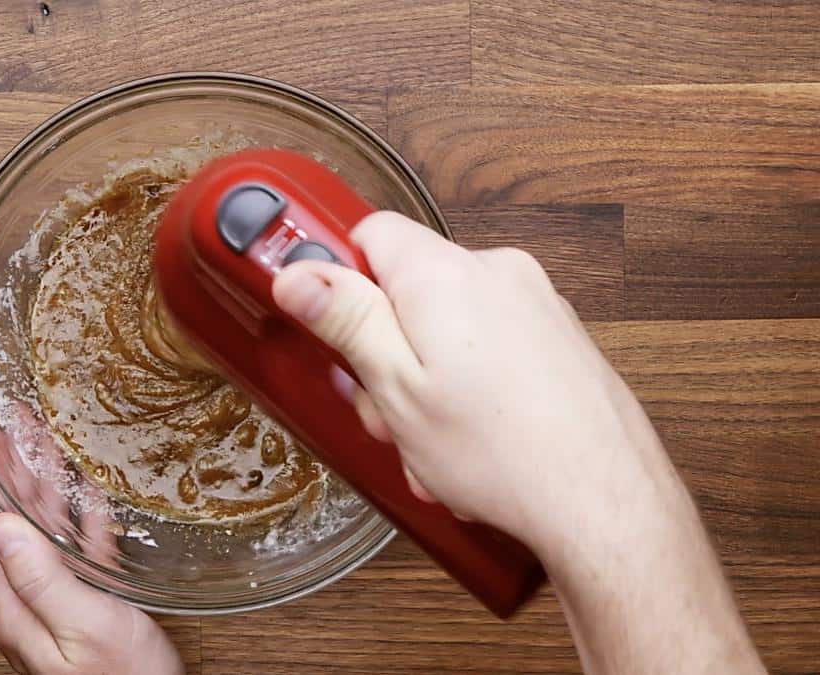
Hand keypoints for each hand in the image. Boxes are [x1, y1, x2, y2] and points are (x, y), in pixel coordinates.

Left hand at [0, 420, 181, 674]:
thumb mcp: (83, 626)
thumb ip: (40, 576)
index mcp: (16, 605)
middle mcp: (30, 601)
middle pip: (12, 520)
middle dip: (11, 468)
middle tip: (14, 424)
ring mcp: (59, 603)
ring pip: (44, 529)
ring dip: (43, 483)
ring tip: (43, 442)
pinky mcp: (90, 607)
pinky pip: (78, 549)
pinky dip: (81, 515)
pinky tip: (87, 492)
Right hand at [272, 211, 763, 673]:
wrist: (605, 502)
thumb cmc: (503, 454)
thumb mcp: (396, 389)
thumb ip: (346, 320)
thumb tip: (296, 272)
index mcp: (445, 274)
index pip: (369, 233)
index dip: (340, 279)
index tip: (331, 328)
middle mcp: (497, 272)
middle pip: (409, 288)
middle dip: (385, 349)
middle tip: (386, 410)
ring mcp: (537, 304)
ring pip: (449, 325)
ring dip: (427, 379)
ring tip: (433, 443)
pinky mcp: (561, 339)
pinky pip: (491, 347)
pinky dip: (472, 388)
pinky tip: (473, 443)